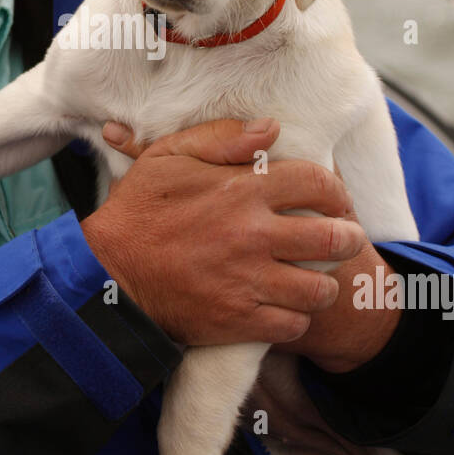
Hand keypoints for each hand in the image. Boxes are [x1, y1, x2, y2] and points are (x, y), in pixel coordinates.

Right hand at [80, 118, 366, 345]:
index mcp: (243, 190)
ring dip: (323, 284)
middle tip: (344, 240)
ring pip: (320, 289)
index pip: (319, 184)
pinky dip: (296, 319)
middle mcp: (254, 235)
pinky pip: (293, 325)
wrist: (105, 272)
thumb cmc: (138, 211)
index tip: (336, 201)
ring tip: (315, 279)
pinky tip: (285, 308)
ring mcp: (248, 281)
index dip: (338, 192)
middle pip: (335, 238)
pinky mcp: (238, 321)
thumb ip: (222, 137)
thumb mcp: (169, 157)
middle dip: (348, 238)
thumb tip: (271, 129)